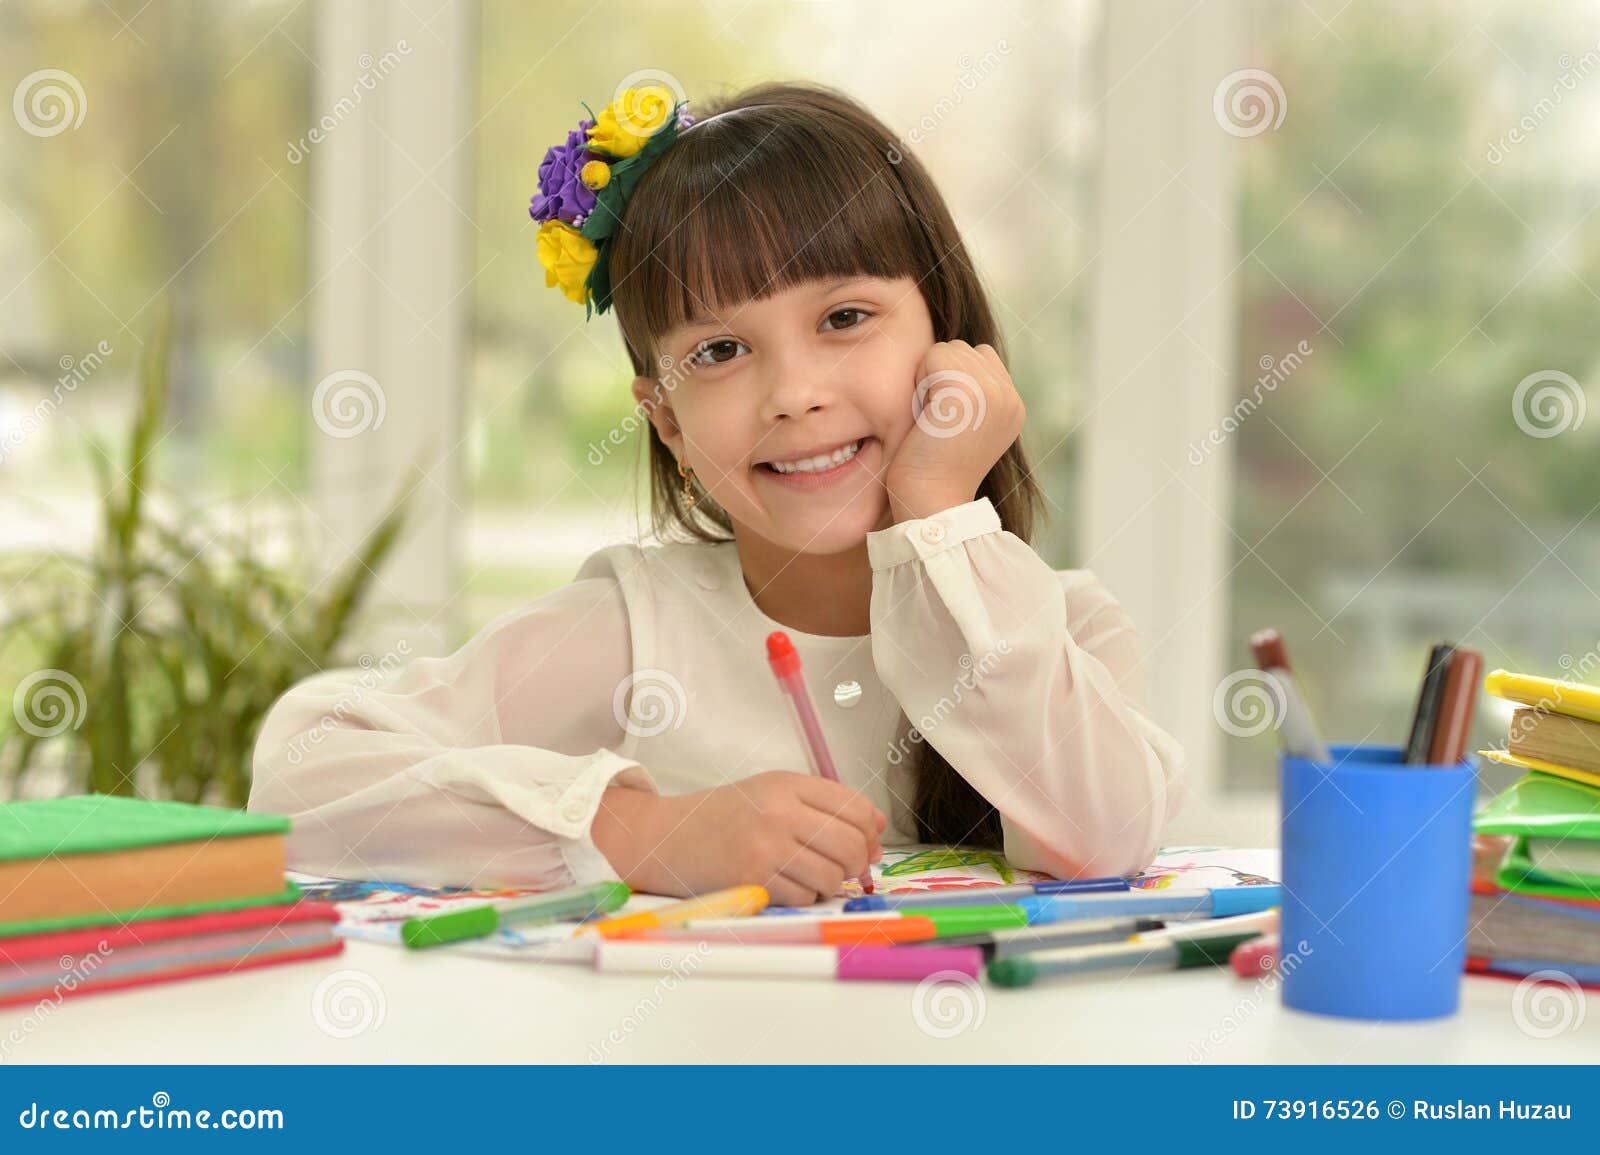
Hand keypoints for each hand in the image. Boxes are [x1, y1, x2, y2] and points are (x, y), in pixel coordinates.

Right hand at [591, 771, 885, 905]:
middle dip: (858, 863)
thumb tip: (877, 827)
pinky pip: (804, 896)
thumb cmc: (725, 815)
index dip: (871, 832)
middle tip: (848, 869)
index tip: (866, 845)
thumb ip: (824, 803)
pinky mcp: (753, 879)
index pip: (856, 808)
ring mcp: (766, 847)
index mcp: (788, 784)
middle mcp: (779, 811)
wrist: (669, 835)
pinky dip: (805, 897)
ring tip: (816, 877)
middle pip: (850, 844)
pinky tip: (790, 885)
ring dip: (832, 883)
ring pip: (831, 875)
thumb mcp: (773, 793)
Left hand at [885, 339, 1025, 522]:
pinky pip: (934, 356)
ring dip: (928, 378)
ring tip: (932, 418)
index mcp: (1013, 406)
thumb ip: (972, 394)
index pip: (979, 355)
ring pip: (948, 349)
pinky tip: (926, 416)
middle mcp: (1010, 397)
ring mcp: (993, 393)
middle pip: (962, 349)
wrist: (931, 504)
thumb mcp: (965, 427)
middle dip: (939, 376)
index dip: (950, 378)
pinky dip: (920, 382)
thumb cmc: (932, 470)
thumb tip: (953, 356)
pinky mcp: (969, 393)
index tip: (945, 419)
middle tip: (936, 420)